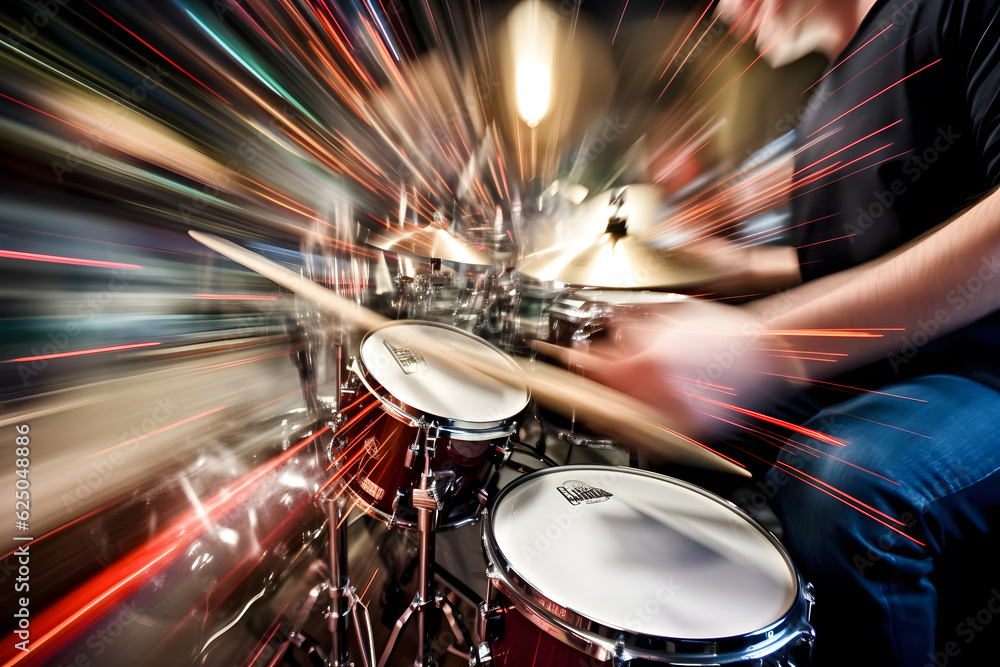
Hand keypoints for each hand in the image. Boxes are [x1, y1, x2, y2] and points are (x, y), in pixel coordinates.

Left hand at [550, 299, 799, 440]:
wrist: (765, 349)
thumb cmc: (722, 331)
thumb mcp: (666, 318)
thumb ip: (627, 331)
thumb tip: (599, 338)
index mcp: (648, 363)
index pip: (592, 370)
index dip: (568, 365)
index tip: (553, 363)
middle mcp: (658, 394)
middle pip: (602, 404)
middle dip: (582, 395)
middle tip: (568, 389)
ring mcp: (676, 417)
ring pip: (624, 427)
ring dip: (606, 417)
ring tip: (596, 408)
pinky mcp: (693, 434)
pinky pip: (654, 444)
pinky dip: (637, 437)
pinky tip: (628, 427)